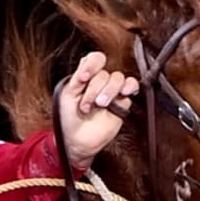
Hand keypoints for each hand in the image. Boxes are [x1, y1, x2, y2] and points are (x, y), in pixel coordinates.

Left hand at [58, 51, 139, 167]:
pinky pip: (131, 86)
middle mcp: (100, 81)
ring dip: (108, 91)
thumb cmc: (68, 118)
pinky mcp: (122, 102)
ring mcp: (112, 91)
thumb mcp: (67, 95)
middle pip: (105, 73)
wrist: (76, 141)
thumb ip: (78, 79)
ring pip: (118, 78)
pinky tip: (124, 92)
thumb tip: (87, 67)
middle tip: (86, 106)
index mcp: (86, 76)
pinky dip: (130, 86)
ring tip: (100, 105)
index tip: (84, 78)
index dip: (92, 65)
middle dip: (94, 89)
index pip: (95, 59)